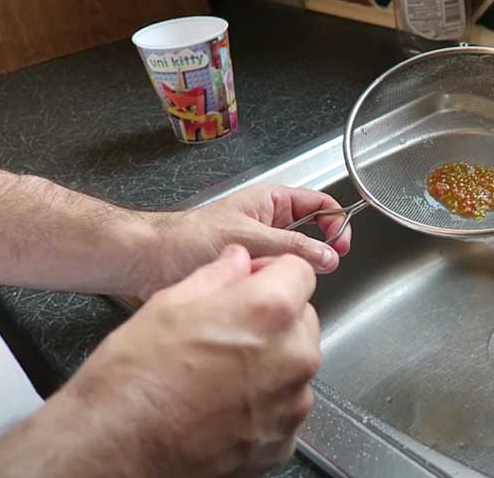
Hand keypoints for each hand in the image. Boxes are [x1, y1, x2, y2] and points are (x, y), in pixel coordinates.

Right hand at [42, 246, 320, 477]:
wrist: (116, 448)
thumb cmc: (133, 379)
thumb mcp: (169, 304)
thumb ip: (218, 276)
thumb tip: (237, 261)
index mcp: (270, 311)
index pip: (301, 272)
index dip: (272, 272)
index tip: (252, 281)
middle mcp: (293, 356)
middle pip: (303, 319)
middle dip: (275, 317)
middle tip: (228, 330)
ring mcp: (291, 403)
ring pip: (297, 363)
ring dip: (272, 360)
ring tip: (220, 371)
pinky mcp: (282, 440)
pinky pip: (286, 406)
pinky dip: (264, 402)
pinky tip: (224, 403)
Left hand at [134, 184, 351, 299]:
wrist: (151, 262)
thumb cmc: (190, 238)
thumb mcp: (251, 239)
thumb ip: (293, 247)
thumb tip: (329, 257)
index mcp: (273, 201)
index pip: (321, 203)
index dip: (336, 222)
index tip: (341, 246)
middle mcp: (269, 221)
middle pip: (312, 232)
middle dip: (318, 251)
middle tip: (323, 267)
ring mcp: (260, 245)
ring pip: (294, 258)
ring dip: (294, 270)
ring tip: (291, 280)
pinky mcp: (249, 268)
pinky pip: (275, 275)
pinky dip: (278, 284)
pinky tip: (273, 291)